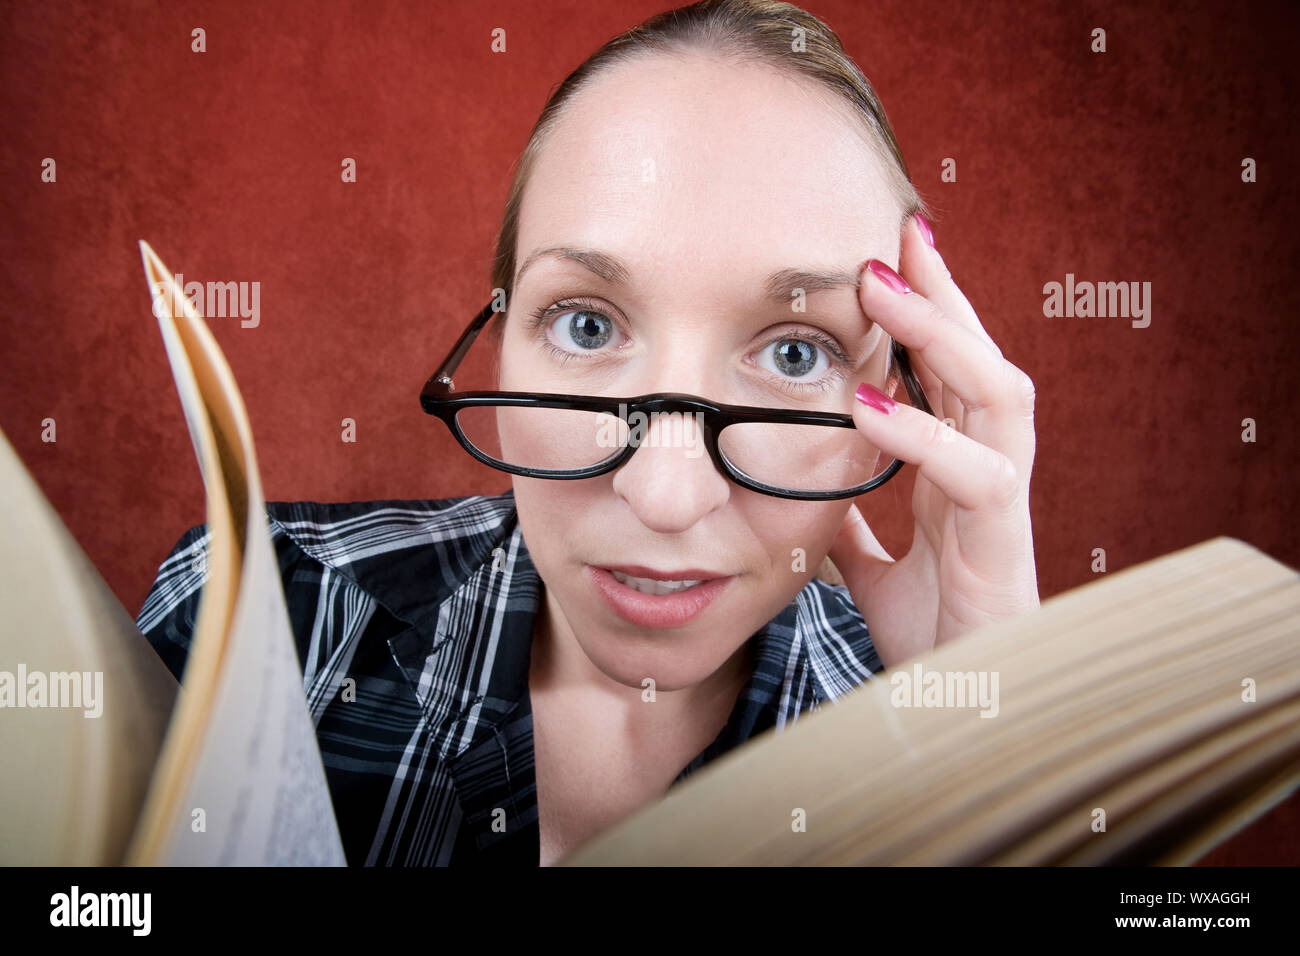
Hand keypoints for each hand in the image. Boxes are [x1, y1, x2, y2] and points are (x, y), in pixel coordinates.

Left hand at [827, 215, 1039, 668]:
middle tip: (898, 232)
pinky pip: (976, 472)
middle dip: (941, 294)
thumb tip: (813, 486)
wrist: (960, 705)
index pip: (947, 370)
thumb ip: (850, 520)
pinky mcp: (1003, 542)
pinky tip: (870, 403)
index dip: (923, 311)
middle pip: (978, 358)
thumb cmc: (930, 631)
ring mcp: (1002, 501)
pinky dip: (922, 432)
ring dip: (941, 335)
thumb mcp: (871, 563)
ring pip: (995, 393)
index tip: (882, 254)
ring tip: (882, 286)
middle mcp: (988, 469)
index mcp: (958, 466)